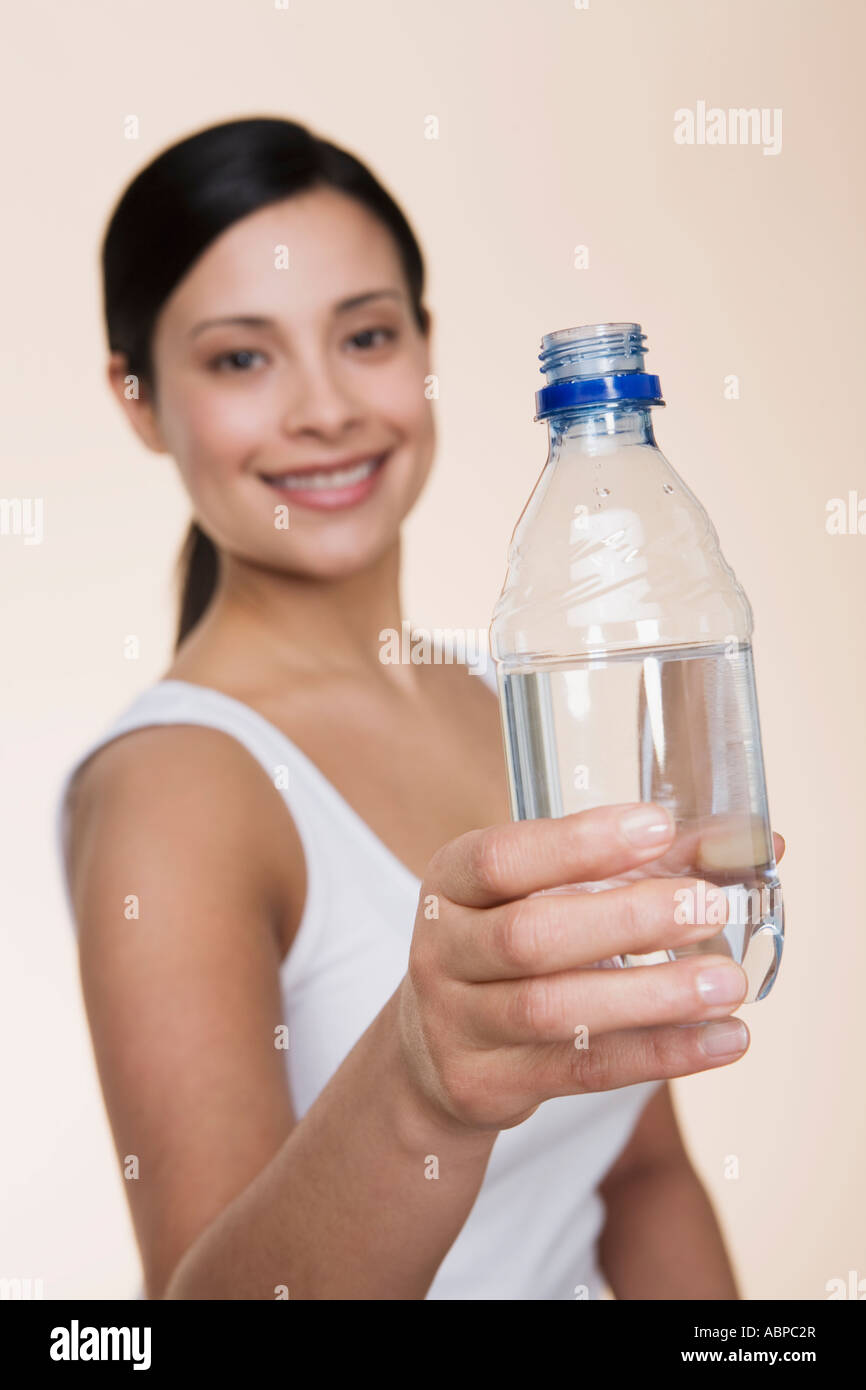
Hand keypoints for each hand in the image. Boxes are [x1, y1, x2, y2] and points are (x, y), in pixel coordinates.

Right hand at [397, 803, 782, 1134]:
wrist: (438, 1052)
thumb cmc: (511, 948)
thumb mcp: (546, 894)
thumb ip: (639, 865)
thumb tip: (750, 843)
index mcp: (453, 882)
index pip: (503, 857)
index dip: (578, 843)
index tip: (657, 827)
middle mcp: (442, 950)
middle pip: (529, 936)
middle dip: (627, 920)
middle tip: (708, 908)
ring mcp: (457, 1023)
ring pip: (554, 1011)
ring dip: (651, 997)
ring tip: (728, 984)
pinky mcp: (487, 1085)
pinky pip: (581, 1071)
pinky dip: (659, 1054)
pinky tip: (722, 1039)